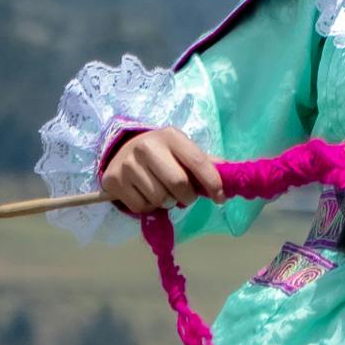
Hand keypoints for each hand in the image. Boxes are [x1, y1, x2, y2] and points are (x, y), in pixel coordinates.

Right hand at [100, 124, 224, 215]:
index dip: (213, 183)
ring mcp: (128, 164)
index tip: (220, 198)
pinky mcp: (113, 181)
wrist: (122, 150)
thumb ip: (204, 162)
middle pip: (178, 184)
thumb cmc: (161, 154)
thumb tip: (231, 173)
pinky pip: (141, 207)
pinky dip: (149, 207)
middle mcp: (147, 146)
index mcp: (170, 136)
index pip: (198, 161)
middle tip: (185, 197)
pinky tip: (146, 194)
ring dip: (167, 203)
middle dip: (187, 197)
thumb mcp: (181, 151)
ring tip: (163, 192)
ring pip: (160, 199)